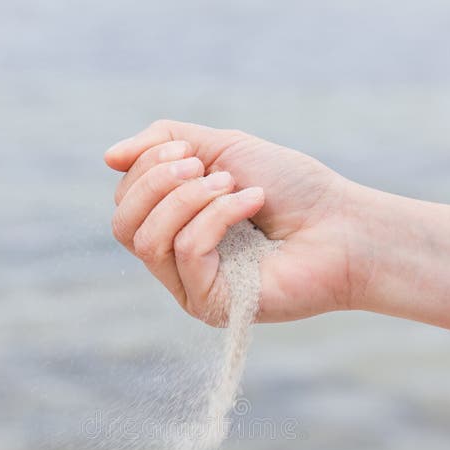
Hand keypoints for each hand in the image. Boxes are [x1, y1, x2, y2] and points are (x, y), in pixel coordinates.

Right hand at [104, 119, 357, 323]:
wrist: (342, 224)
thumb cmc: (292, 189)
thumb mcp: (223, 148)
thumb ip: (167, 144)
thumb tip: (107, 157)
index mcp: (175, 226)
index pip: (125, 202)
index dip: (146, 169)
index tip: (191, 152)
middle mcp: (177, 263)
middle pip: (124, 225)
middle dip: (158, 183)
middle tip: (206, 168)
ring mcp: (192, 288)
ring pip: (148, 241)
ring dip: (188, 199)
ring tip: (233, 185)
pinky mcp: (213, 305)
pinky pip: (187, 253)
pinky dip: (217, 216)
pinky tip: (253, 203)